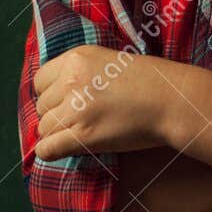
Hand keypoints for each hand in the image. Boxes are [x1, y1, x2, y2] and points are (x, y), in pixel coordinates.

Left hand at [32, 46, 174, 159]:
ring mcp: (75, 108)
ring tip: (80, 135)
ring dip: (58, 134)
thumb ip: (81, 72)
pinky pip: (47, 148)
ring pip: (44, 128)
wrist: (172, 101)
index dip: (50, 95)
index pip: (40, 80)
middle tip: (78, 122)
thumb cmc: (149, 83)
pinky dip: (51, 152)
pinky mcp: (84, 135)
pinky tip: (64, 151)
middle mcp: (71, 80)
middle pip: (41, 106)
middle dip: (55, 116)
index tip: (64, 104)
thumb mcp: (109, 62)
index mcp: (76, 58)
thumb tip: (56, 95)